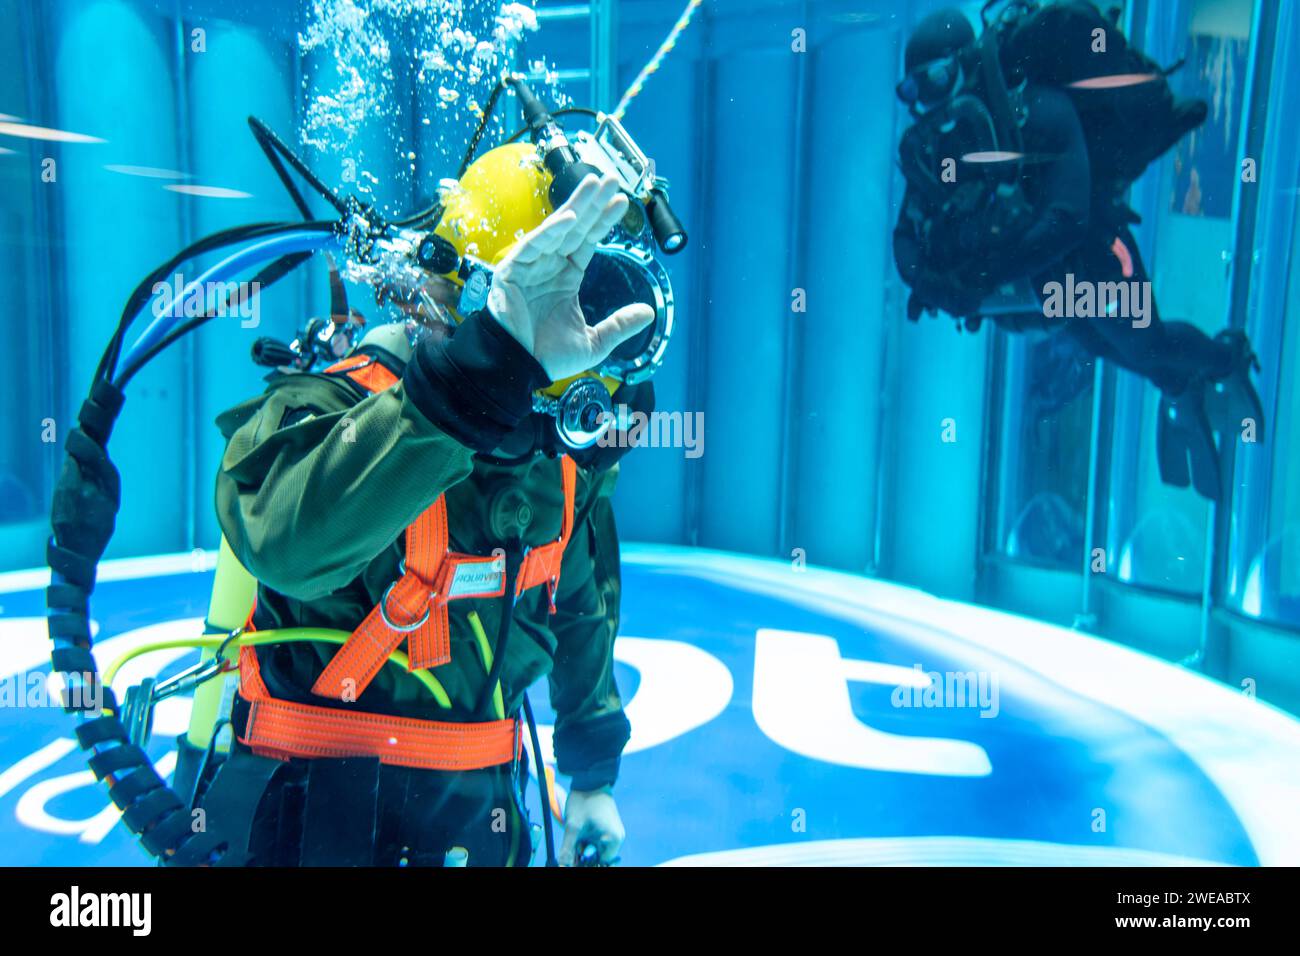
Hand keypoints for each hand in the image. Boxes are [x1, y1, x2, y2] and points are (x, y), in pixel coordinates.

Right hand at [486, 173, 654, 381]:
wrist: (518, 370)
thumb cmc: (548, 356)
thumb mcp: (595, 342)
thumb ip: (620, 325)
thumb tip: (649, 313)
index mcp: (566, 276)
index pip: (588, 241)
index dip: (604, 221)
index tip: (623, 202)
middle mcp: (549, 265)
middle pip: (574, 227)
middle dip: (592, 202)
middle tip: (611, 179)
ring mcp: (530, 265)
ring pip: (555, 229)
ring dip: (575, 206)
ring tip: (594, 185)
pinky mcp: (511, 271)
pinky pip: (532, 245)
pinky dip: (550, 231)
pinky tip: (569, 217)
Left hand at [559, 786, 623, 865]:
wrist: (590, 779)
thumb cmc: (583, 801)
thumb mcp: (573, 827)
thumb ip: (568, 850)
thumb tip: (562, 865)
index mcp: (613, 839)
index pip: (601, 863)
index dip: (586, 864)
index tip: (573, 860)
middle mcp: (617, 838)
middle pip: (599, 857)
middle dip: (584, 856)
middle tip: (572, 848)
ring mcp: (613, 832)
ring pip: (597, 849)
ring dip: (585, 848)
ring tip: (575, 837)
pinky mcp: (608, 827)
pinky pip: (598, 840)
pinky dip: (588, 840)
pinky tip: (579, 834)